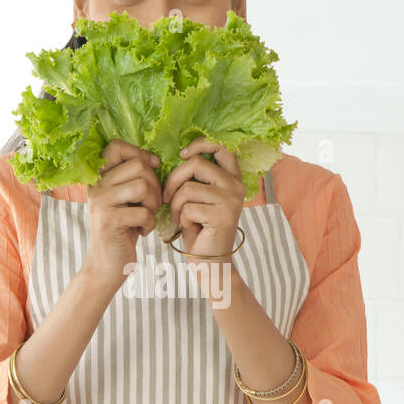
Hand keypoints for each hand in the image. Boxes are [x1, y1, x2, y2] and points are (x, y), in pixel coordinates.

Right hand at [85, 139, 161, 287]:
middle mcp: (96, 187)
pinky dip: (150, 224)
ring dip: (153, 204)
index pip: (115, 147)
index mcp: (98, 178)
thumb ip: (132, 179)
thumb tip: (153, 159)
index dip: (139, 153)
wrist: (107, 266)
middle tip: (151, 204)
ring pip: (142, 186)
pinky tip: (142, 232)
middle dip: (154, 184)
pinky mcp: (109, 221)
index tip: (151, 168)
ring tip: (147, 216)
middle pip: (137, 166)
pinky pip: (143, 212)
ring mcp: (100, 203)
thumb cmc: (122, 230)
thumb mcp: (125, 200)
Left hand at [162, 140, 245, 259]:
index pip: (221, 146)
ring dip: (175, 204)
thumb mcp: (199, 196)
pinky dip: (181, 218)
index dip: (199, 144)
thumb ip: (196, 176)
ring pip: (188, 188)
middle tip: (167, 197)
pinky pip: (188, 207)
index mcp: (233, 178)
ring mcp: (231, 201)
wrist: (210, 260)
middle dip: (173, 180)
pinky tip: (188, 226)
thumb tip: (178, 154)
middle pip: (196, 164)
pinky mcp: (222, 217)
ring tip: (179, 216)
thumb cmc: (200, 227)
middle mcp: (236, 186)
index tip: (182, 154)